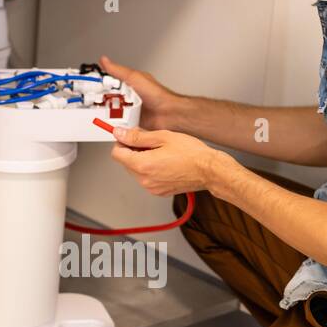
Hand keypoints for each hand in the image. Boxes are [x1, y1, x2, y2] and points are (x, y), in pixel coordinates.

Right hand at [99, 55, 185, 129]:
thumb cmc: (157, 95)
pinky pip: (121, 124)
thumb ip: (118, 71)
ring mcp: (131, 111)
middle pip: (109, 100)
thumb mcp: (134, 78)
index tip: (92, 89)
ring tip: (108, 114)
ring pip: (113, 113)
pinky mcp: (132, 122)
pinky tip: (116, 123)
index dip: (101, 86)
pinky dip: (117, 124)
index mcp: (129, 85)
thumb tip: (105, 60)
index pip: (110, 83)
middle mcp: (130, 98)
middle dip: (103, 103)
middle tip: (98, 105)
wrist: (168, 115)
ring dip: (110, 115)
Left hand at [108, 126, 224, 195]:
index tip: (128, 136)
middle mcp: (144, 180)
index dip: (121, 142)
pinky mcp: (159, 191)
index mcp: (143, 165)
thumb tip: (120, 134)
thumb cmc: (191, 154)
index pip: (117, 154)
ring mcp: (152, 187)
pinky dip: (151, 169)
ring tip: (161, 151)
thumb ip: (137, 136)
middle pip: (126, 162)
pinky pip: (147, 178)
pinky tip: (165, 161)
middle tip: (150, 141)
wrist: (209, 170)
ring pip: (136, 170)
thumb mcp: (162, 137)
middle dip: (133, 150)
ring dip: (142, 159)